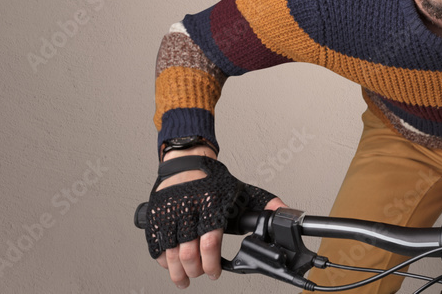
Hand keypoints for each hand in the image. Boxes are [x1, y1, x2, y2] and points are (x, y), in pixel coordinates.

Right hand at [147, 148, 284, 288]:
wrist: (187, 161)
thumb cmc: (215, 180)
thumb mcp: (243, 190)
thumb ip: (265, 204)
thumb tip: (285, 213)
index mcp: (212, 204)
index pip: (209, 243)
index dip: (212, 264)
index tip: (216, 272)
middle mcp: (189, 209)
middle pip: (188, 253)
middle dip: (196, 270)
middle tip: (202, 274)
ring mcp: (170, 213)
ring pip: (171, 253)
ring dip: (178, 272)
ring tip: (185, 280)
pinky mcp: (156, 216)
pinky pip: (156, 245)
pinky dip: (163, 260)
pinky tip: (171, 265)